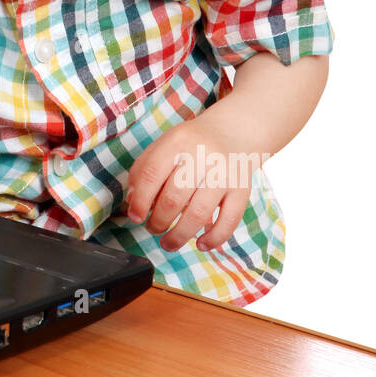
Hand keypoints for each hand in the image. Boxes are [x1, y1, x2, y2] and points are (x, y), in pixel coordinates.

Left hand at [121, 106, 265, 253]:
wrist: (234, 132)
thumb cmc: (191, 144)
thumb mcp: (164, 145)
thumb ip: (144, 170)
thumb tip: (133, 202)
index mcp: (178, 142)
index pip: (152, 174)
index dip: (140, 201)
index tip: (134, 217)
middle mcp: (203, 156)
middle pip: (174, 198)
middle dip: (158, 222)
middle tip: (153, 229)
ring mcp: (225, 174)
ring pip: (199, 213)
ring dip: (179, 235)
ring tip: (168, 243)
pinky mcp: (242, 190)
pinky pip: (229, 221)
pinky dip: (214, 238)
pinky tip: (201, 244)